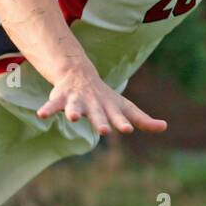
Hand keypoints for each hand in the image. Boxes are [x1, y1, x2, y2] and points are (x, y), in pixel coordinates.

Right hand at [38, 66, 167, 135]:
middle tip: (104, 131)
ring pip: (75, 107)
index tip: (127, 129)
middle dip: (100, 121)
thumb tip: (164, 126)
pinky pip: (53, 105)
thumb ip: (143, 120)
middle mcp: (95, 104)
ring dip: (74, 111)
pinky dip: (48, 109)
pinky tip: (41, 114)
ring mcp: (78, 100)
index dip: (122, 122)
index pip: (118, 117)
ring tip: (73, 117)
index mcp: (110, 108)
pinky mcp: (61, 98)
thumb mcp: (125, 107)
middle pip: (98, 114)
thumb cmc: (106, 98)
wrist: (80, 75)